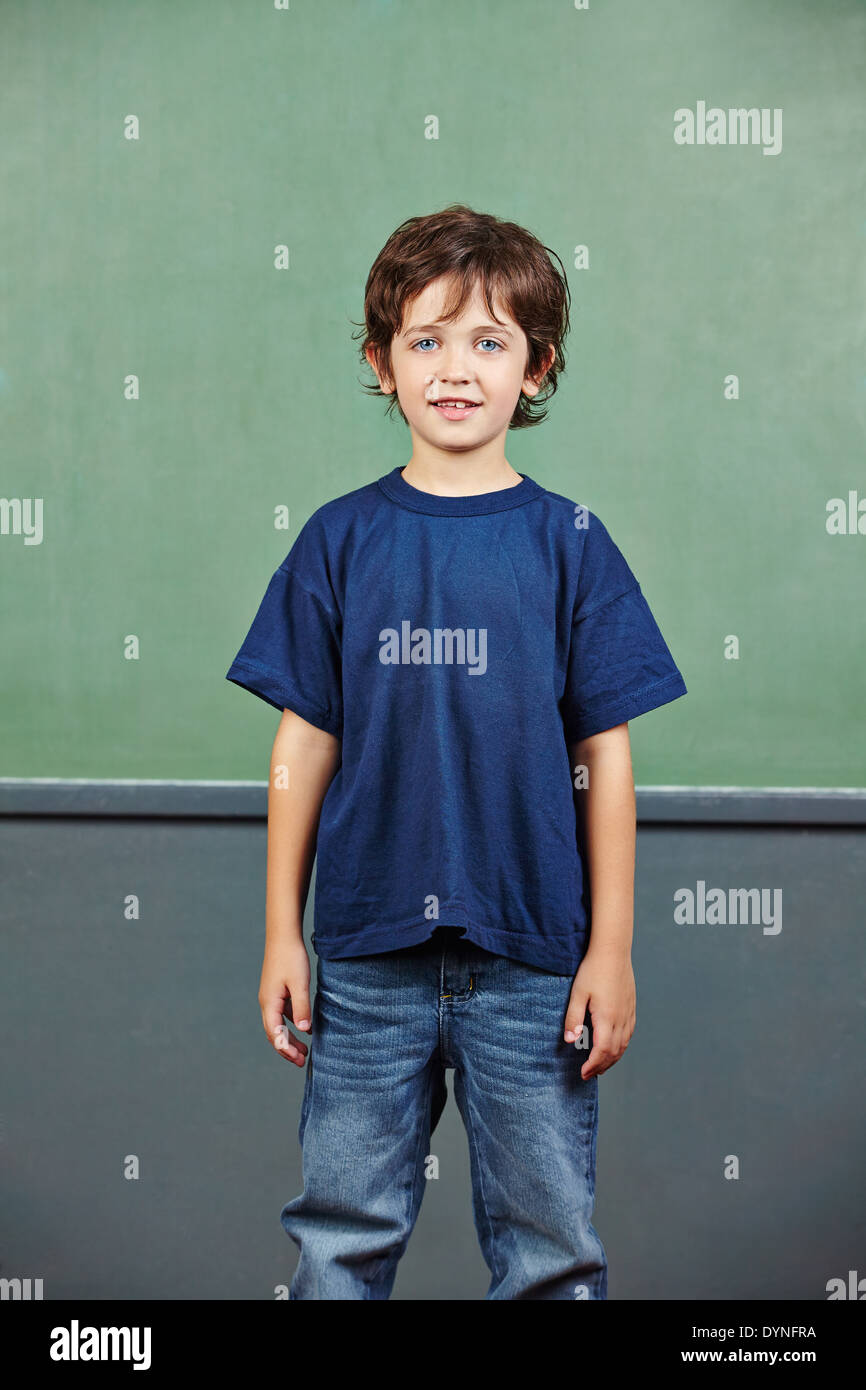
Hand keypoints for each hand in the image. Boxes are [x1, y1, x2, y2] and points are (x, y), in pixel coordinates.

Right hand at [259, 938, 311, 1066]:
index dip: (286, 1049)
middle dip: (287, 1049)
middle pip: (275, 1033)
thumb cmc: (291, 958)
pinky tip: (306, 1028)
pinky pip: (283, 1014)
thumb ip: (301, 1006)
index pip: (275, 1034)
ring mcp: (271, 997)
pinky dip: (293, 1024)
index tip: (299, 1060)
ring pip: (279, 1024)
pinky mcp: (278, 991)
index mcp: (269, 1003)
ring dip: (290, 1038)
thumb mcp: (300, 983)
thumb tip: (303, 1029)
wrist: (284, 936)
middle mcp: (267, 1002)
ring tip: (304, 1051)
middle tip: (303, 1062)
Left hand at [563, 948, 635, 1078]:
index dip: (593, 1065)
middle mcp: (621, 1019)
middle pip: (614, 1052)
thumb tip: (570, 1041)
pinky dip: (621, 1047)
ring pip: (624, 1045)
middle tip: (589, 1074)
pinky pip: (629, 1034)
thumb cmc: (593, 970)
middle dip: (602, 1066)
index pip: (602, 1051)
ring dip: (612, 1059)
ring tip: (600, 1066)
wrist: (613, 951)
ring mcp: (628, 1013)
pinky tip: (614, 1048)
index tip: (584, 1073)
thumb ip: (573, 1018)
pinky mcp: (631, 1007)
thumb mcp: (577, 994)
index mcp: (607, 1018)